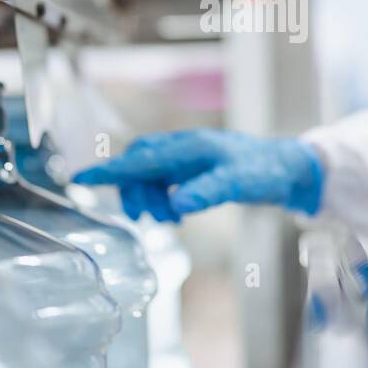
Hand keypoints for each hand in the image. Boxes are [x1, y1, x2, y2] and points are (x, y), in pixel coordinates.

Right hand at [72, 129, 324, 222]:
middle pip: (138, 166)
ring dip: (150, 198)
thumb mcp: (238, 184)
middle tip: (149, 219)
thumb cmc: (265, 171)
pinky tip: (175, 212)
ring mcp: (186, 156)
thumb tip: (176, 204)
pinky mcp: (192, 167)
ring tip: (168, 219)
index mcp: (189, 147)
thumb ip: (207, 192)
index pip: (139, 159)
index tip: (80, 178)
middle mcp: (183, 147)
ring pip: (149, 175)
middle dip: (134, 192)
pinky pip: (162, 179)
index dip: (109, 170)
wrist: (288, 166)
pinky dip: (161, 197)